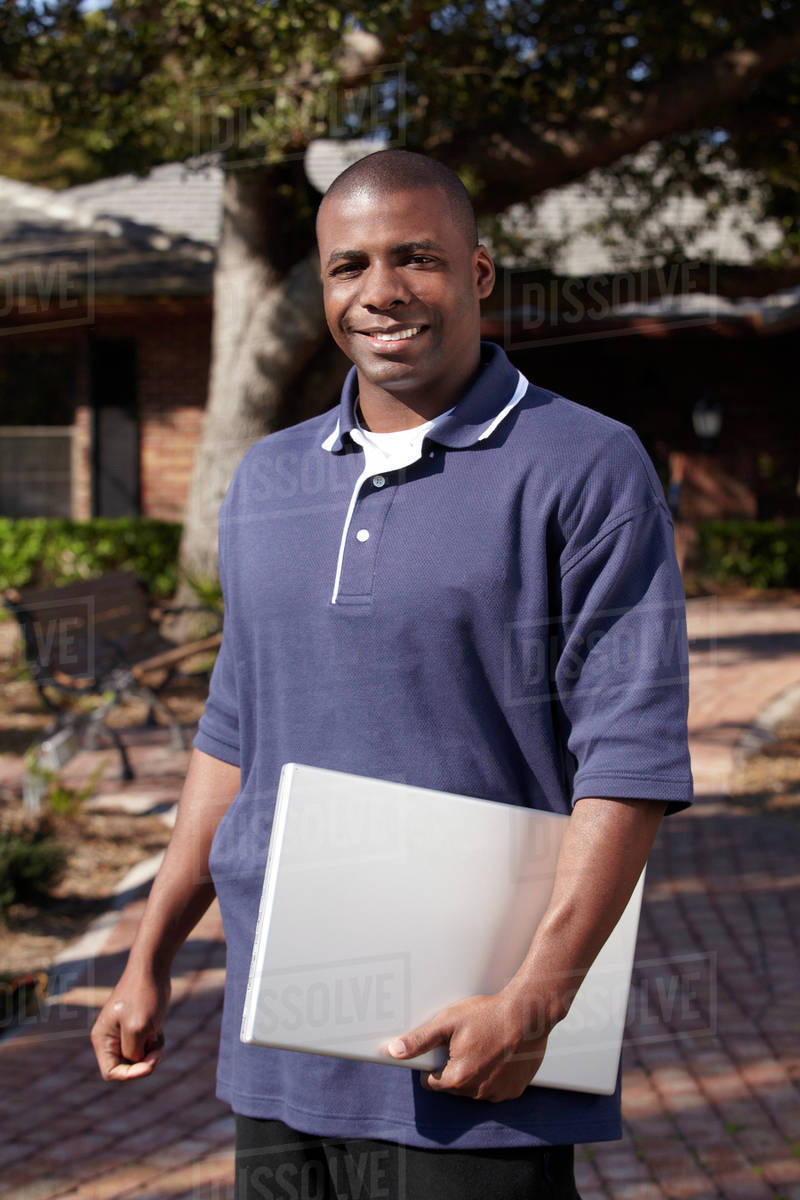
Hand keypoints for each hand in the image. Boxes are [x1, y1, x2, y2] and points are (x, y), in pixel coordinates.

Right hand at [91, 966, 170, 1081]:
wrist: (152, 968)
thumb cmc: (144, 995)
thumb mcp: (138, 1028)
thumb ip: (133, 1052)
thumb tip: (136, 1061)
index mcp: (103, 1039)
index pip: (111, 1073)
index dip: (130, 1075)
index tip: (150, 1065)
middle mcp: (109, 1038)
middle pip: (126, 1066)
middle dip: (144, 1062)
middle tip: (158, 1052)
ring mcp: (123, 1032)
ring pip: (137, 1057)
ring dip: (151, 1052)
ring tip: (157, 1035)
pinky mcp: (136, 1026)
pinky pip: (144, 1046)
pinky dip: (154, 1043)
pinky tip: (159, 1029)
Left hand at [383, 988, 550, 1102]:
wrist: (527, 1014)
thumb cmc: (488, 1015)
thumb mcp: (448, 1022)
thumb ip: (420, 1040)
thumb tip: (394, 1051)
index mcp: (458, 1078)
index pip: (431, 1082)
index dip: (433, 1064)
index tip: (442, 1049)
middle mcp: (477, 1093)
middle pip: (453, 1086)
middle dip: (454, 1067)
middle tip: (465, 1042)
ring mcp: (498, 1094)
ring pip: (475, 1088)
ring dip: (475, 1072)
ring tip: (483, 1045)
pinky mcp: (514, 1090)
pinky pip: (496, 1088)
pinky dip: (495, 1075)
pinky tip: (498, 1054)